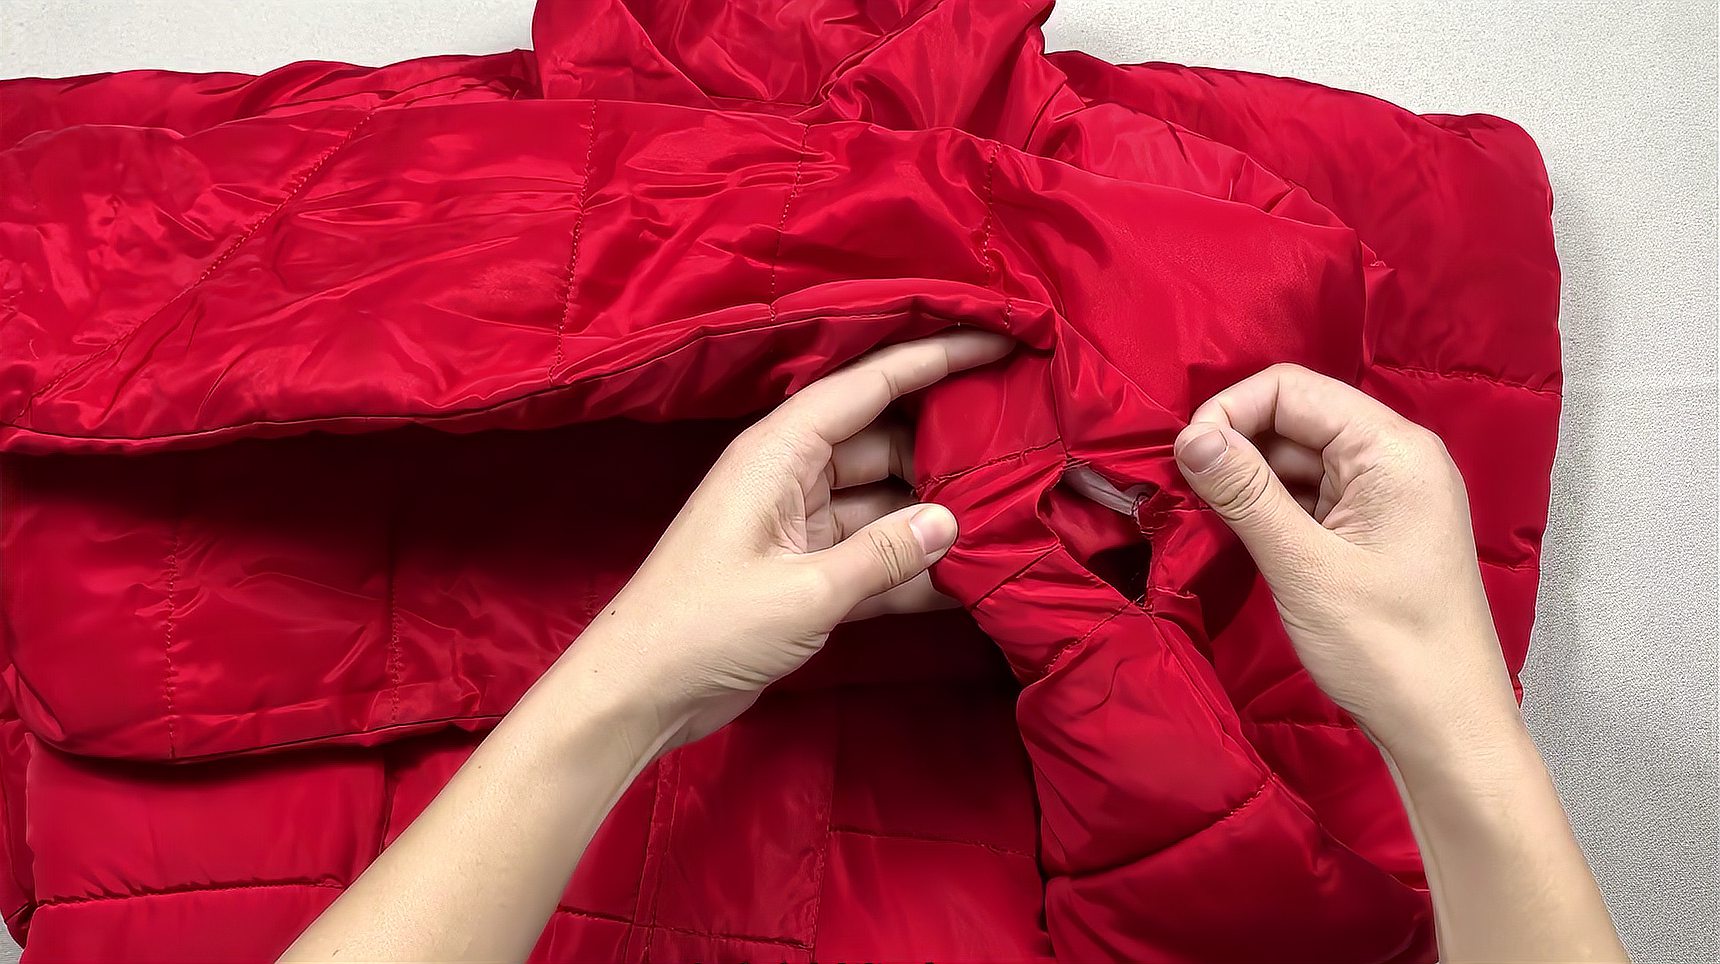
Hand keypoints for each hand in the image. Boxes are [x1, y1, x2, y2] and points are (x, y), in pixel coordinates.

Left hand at [581, 330, 1012, 747]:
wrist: (639, 693)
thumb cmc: (703, 627)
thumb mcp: (804, 592)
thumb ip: (884, 555)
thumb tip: (952, 522)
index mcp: (779, 452)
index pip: (869, 384)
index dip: (935, 357)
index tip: (999, 340)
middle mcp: (791, 476)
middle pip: (886, 441)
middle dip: (948, 445)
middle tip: (1023, 450)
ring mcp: (799, 525)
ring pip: (886, 501)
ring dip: (937, 513)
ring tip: (1011, 516)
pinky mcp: (805, 573)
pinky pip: (872, 554)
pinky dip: (911, 566)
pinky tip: (967, 578)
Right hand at [1173, 363, 1520, 758]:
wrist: (1446, 730)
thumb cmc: (1387, 649)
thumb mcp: (1303, 566)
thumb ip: (1245, 493)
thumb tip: (1190, 437)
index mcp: (1393, 449)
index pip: (1293, 389)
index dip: (1230, 413)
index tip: (1184, 461)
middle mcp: (1397, 457)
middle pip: (1296, 419)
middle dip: (1236, 448)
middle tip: (1188, 497)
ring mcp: (1390, 495)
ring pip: (1299, 460)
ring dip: (1250, 483)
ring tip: (1210, 523)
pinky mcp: (1378, 530)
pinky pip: (1313, 496)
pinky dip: (1273, 510)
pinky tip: (1244, 539)